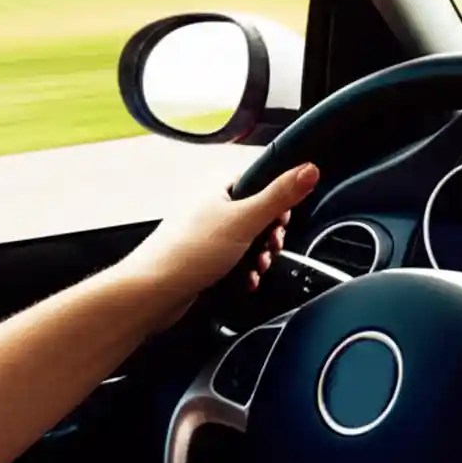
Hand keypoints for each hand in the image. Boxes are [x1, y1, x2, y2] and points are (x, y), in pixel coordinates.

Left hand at [115, 163, 319, 326]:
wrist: (152, 292)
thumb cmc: (188, 253)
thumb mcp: (245, 219)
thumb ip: (280, 195)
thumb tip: (309, 169)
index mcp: (218, 186)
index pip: (261, 182)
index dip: (278, 203)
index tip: (282, 220)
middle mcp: (211, 207)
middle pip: (258, 215)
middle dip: (270, 237)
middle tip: (268, 246)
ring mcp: (206, 234)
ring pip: (248, 241)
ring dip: (258, 257)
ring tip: (253, 267)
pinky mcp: (203, 259)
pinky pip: (235, 261)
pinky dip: (244, 272)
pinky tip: (243, 280)